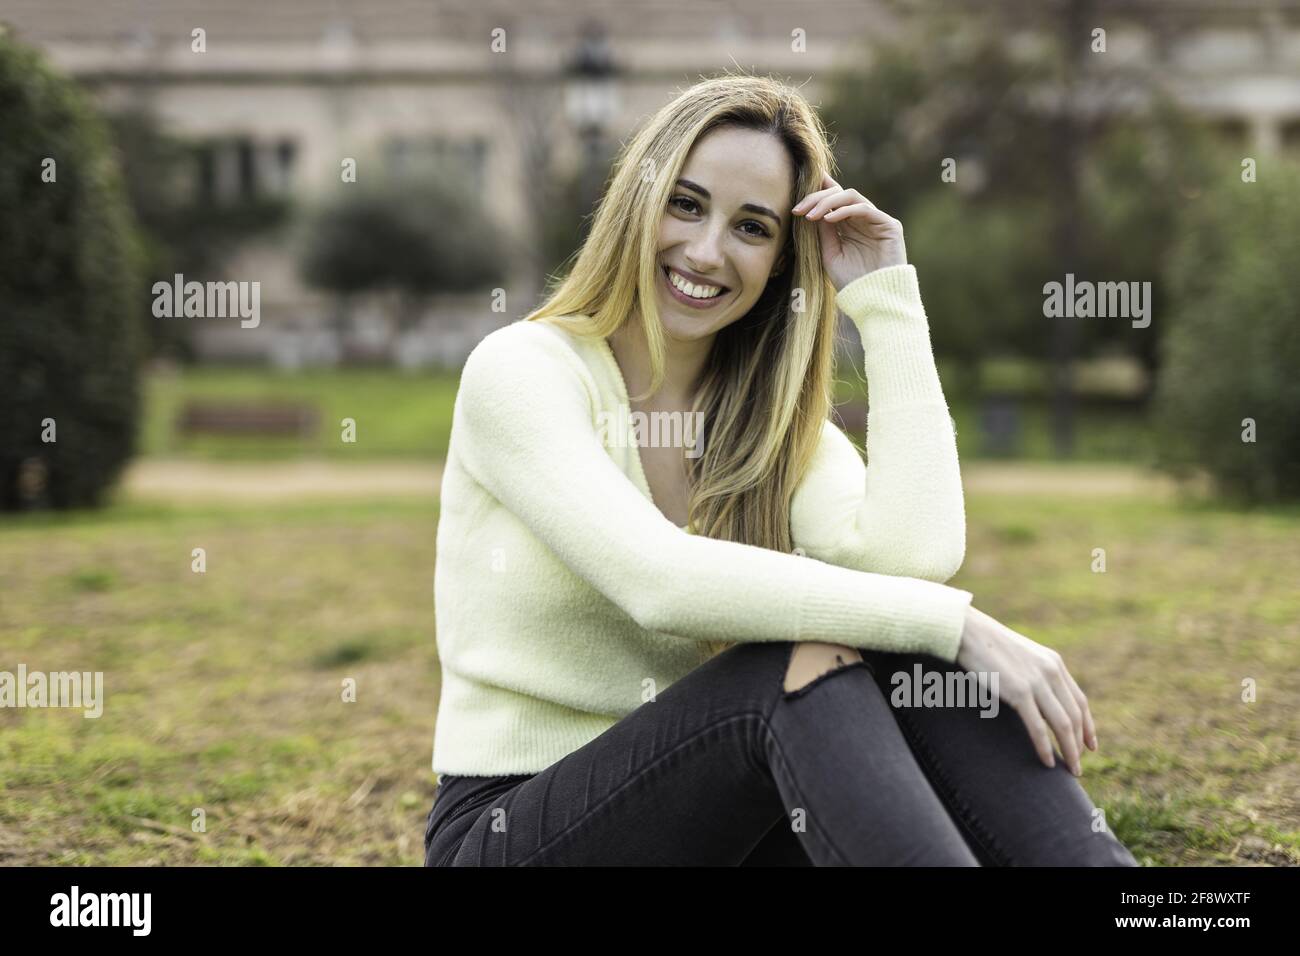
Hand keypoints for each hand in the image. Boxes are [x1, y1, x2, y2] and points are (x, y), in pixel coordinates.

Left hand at [792, 172, 907, 291]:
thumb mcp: (830, 253)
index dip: (818, 191)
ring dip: (828, 202)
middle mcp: (863, 219)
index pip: (834, 199)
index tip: (796, 197)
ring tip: (811, 216)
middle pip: (840, 194)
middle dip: (817, 198)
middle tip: (799, 209)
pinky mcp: (890, 226)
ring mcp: (877, 221)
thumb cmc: (851, 281)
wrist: (873, 300)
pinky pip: (865, 209)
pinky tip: (828, 219)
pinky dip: (845, 210)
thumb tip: (812, 208)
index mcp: (849, 225)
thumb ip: (824, 231)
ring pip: (851, 196)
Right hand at [955, 604, 1097, 775]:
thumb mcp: (1021, 657)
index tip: (1090, 745)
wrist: (968, 631)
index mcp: (1054, 663)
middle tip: (1078, 766)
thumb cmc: (987, 645)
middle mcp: (1051, 672)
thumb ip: (1035, 675)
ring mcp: (1036, 682)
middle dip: (1080, 744)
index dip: (1088, 726)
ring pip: (1062, 724)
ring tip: (1071, 770)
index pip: (1080, 701)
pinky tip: (1047, 762)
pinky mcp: (1019, 692)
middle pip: (1075, 715)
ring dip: (1069, 750)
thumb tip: (1039, 701)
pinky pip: (1038, 727)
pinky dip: (1045, 747)